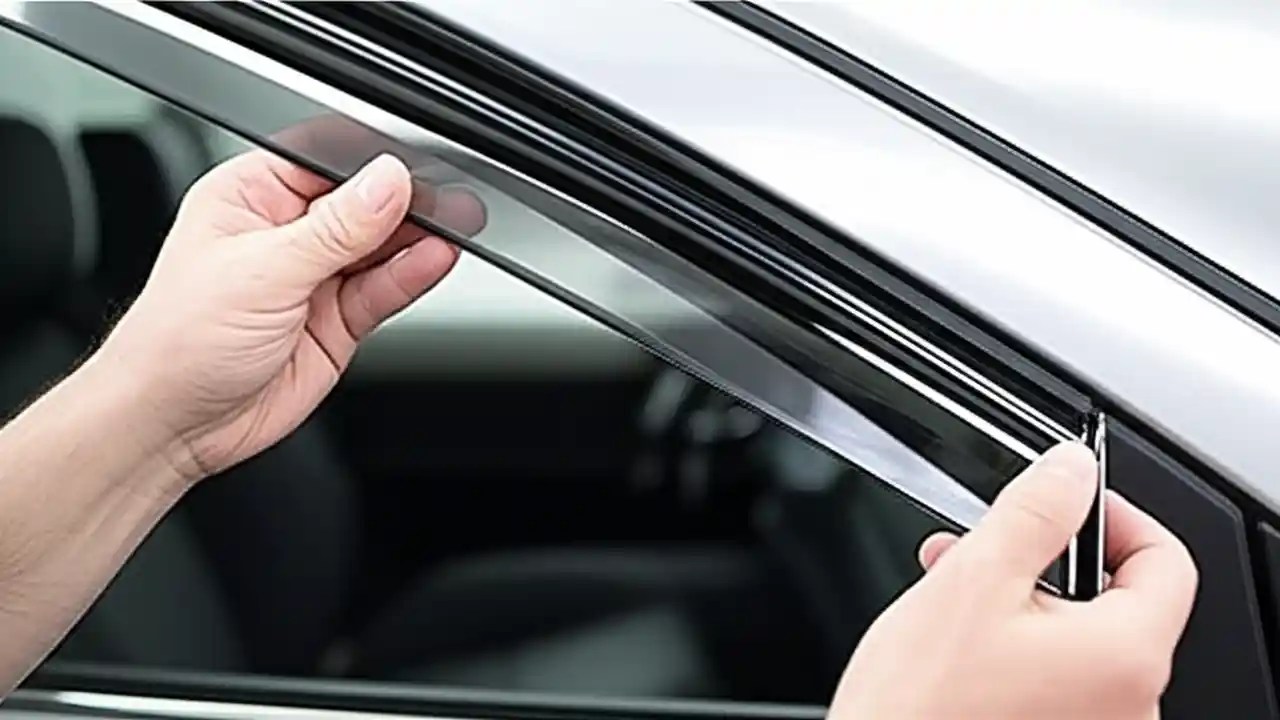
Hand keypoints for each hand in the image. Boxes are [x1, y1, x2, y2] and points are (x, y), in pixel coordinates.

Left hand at [96, 149, 484, 479]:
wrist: (175, 424)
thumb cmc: (180, 341)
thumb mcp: (262, 271)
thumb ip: (334, 229)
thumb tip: (386, 183)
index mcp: (249, 197)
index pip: (324, 162)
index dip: (368, 164)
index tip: (408, 171)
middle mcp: (285, 234)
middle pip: (361, 204)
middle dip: (402, 203)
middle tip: (445, 202)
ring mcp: (314, 279)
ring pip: (380, 248)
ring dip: (415, 240)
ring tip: (452, 229)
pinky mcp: (337, 321)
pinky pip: (384, 289)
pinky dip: (412, 276)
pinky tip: (435, 260)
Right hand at [830, 442, 1197, 719]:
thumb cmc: (921, 705)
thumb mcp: (974, 580)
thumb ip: (1035, 511)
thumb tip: (1072, 469)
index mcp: (1123, 656)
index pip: (1165, 561)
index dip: (1115, 516)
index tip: (1067, 498)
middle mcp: (1126, 702)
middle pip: (1114, 598)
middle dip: (1043, 556)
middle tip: (986, 541)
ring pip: (1074, 636)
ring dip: (1017, 596)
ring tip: (951, 584)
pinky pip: (1055, 675)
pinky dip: (1013, 641)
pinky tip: (957, 631)